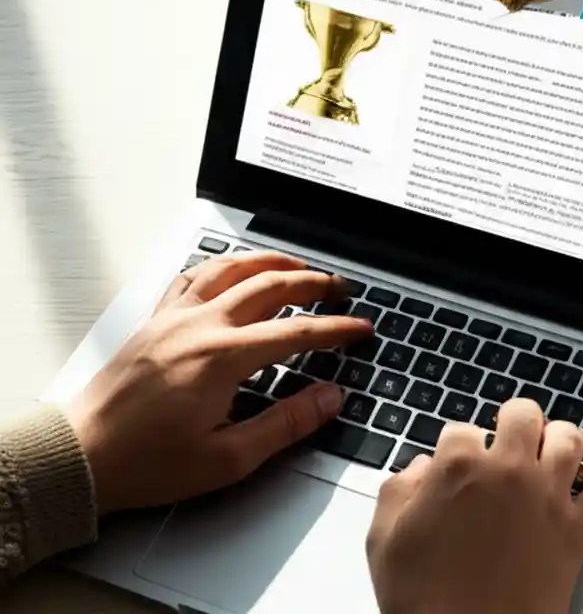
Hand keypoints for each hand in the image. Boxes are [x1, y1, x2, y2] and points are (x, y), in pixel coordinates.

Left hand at [66, 252, 372, 514]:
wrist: (82, 456)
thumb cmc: (146, 462)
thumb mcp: (229, 458)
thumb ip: (286, 423)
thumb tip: (329, 398)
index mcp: (222, 358)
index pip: (297, 332)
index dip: (338, 328)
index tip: (361, 328)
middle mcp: (200, 327)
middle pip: (270, 286)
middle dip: (314, 283)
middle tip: (340, 289)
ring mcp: (173, 319)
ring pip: (231, 269)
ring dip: (271, 262)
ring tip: (298, 264)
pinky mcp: (153, 322)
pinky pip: (191, 277)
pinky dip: (220, 266)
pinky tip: (231, 271)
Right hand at [367, 399, 582, 613]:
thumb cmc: (425, 600)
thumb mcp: (384, 542)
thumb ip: (398, 492)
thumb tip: (420, 469)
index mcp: (459, 467)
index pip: (462, 428)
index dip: (457, 446)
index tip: (456, 463)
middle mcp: (509, 470)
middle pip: (524, 413)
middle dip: (513, 423)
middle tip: (507, 443)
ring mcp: (549, 495)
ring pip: (570, 437)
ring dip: (557, 442)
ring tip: (546, 457)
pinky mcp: (578, 527)